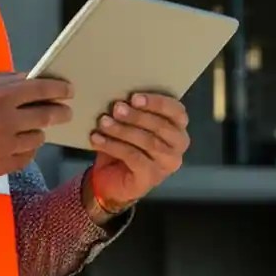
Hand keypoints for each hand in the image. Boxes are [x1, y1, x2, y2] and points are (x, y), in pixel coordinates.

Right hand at [0, 73, 72, 180]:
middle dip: (61, 112)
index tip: (69, 90)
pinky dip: (27, 150)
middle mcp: (5, 121)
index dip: (60, 89)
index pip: (42, 89)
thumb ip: (2, 79)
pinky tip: (20, 144)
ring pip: (38, 138)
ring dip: (39, 131)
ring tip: (32, 127)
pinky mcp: (0, 166)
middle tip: (65, 111)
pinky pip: (27, 158)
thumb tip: (29, 78)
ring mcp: (4, 146)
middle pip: (47, 115)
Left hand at [88, 93, 188, 209]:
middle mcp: (178, 146)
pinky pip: (133, 157)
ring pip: (148, 142)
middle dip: (137, 116)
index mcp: (178, 127)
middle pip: (162, 127)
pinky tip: (97, 139)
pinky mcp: (151, 177)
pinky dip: (113, 146)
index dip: (157, 103)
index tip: (134, 97)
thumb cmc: (124, 145)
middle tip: (116, 108)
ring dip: (123, 130)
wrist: (111, 180)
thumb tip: (119, 96)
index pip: (176, 111)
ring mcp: (167, 164)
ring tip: (103, 122)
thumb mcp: (129, 124)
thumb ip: (131, 110)